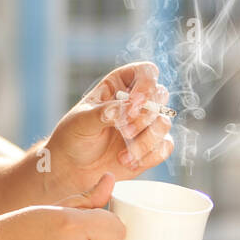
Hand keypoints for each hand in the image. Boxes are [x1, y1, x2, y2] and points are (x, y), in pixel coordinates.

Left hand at [44, 61, 174, 197]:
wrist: (73, 167)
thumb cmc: (73, 137)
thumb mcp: (81, 121)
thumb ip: (102, 113)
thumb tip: (126, 107)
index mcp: (119, 85)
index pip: (146, 72)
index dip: (146, 85)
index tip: (133, 104)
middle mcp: (137, 101)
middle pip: (160, 95)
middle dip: (144, 116)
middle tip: (124, 132)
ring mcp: (146, 123)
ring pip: (163, 123)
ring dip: (146, 141)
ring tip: (122, 155)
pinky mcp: (152, 146)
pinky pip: (165, 146)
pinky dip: (150, 156)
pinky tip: (129, 162)